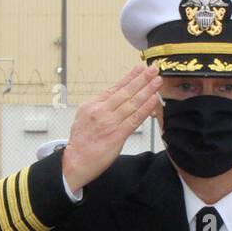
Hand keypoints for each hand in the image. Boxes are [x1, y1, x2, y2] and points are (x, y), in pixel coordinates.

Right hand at [62, 64, 160, 192]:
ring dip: (147, 90)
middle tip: (153, 69)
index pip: (115, 88)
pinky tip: (153, 100)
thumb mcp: (82, 119)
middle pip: (126, 92)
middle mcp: (102, 112)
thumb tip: (110, 100)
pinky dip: (145, 109)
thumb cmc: (79, 144)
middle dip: (142, 79)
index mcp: (93, 106)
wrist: (74, 162)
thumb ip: (97, 108)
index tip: (140, 68)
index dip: (130, 77)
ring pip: (132, 103)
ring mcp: (110, 123)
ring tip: (157, 81)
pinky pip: (135, 119)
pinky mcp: (117, 136)